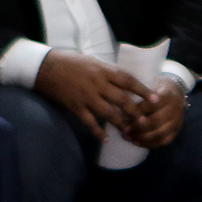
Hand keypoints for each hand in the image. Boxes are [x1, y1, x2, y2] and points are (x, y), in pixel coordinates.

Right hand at [33, 50, 148, 139]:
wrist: (46, 66)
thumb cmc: (72, 62)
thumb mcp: (94, 62)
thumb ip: (108, 73)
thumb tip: (125, 81)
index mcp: (104, 70)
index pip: (128, 80)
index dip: (142, 90)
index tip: (155, 98)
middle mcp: (97, 83)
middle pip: (121, 99)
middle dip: (135, 111)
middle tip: (146, 120)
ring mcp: (86, 96)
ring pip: (107, 112)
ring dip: (119, 122)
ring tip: (129, 131)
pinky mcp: (74, 106)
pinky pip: (88, 121)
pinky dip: (97, 131)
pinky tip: (105, 139)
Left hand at [127, 76, 185, 147]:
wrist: (173, 94)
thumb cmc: (153, 91)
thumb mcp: (147, 86)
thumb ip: (136, 94)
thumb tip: (119, 106)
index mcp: (168, 95)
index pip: (152, 104)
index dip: (137, 111)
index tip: (123, 114)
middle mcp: (175, 108)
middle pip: (156, 120)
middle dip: (137, 127)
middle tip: (123, 130)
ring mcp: (177, 121)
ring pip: (159, 133)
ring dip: (141, 137)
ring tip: (127, 137)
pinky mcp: (175, 131)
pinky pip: (162, 141)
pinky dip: (148, 143)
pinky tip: (135, 142)